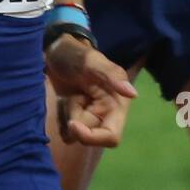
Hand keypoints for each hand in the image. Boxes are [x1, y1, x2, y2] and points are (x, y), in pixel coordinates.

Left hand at [44, 33, 136, 148]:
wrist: (57, 53)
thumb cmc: (76, 54)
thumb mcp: (91, 61)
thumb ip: (112, 76)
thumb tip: (133, 94)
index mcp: (116, 105)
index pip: (111, 137)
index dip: (92, 137)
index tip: (72, 124)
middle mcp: (105, 116)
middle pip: (89, 137)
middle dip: (75, 120)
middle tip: (70, 98)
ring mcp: (89, 119)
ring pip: (74, 136)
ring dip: (65, 118)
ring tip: (67, 96)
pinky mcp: (75, 119)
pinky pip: (65, 133)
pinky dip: (58, 120)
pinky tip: (60, 102)